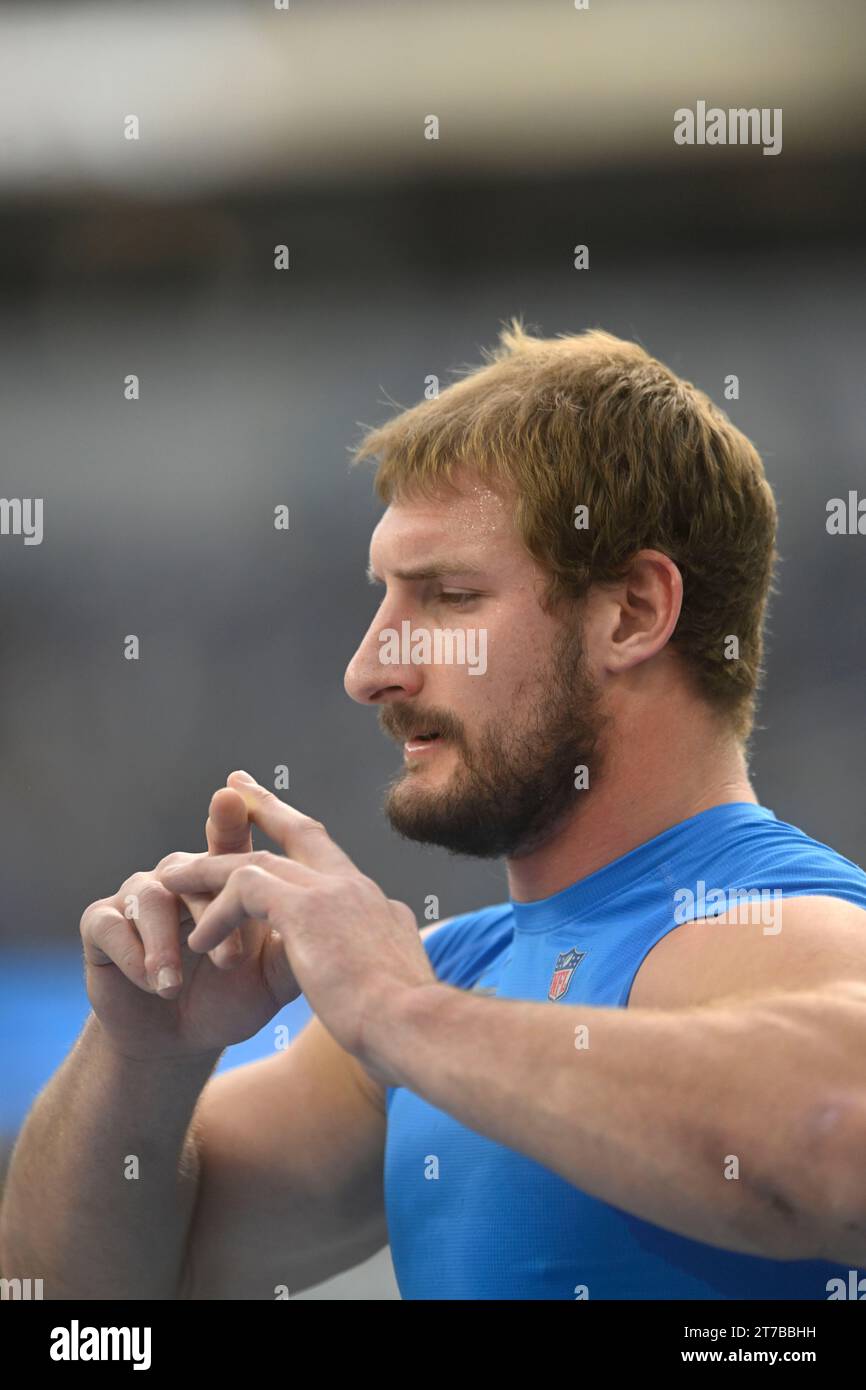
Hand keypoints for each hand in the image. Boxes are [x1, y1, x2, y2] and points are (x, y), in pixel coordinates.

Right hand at [79, 782, 300, 1060]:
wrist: (181, 1042)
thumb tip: (323, 920)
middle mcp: (180, 875)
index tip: (232, 793)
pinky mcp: (102, 924)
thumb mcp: (272, 978)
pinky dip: (136, 956)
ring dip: (169, 943)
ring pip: (153, 896)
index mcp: (223, 877)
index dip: (232, 815)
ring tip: (177, 985)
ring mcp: (139, 896)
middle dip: (214, 913)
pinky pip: (112, 925)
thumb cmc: (231, 998)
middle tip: (231, 962)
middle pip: (196, 868)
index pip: (232, 839)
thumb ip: (295, 946)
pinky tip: (156, 985)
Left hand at [156, 772, 436, 1070]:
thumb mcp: (395, 989)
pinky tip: (195, 940)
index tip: (282, 818)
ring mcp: (333, 892)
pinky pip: (244, 890)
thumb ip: (380, 967)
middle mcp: (356, 887)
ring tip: (170, 879)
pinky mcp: (306, 909)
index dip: (304, 837)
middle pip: (301, 832)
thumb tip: (383, 973)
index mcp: (375, 906)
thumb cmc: (409, 1029)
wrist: (415, 1028)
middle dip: (264, 806)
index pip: (334, 860)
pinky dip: (216, 911)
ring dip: (211, 868)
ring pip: (258, 860)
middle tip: (234, 786)